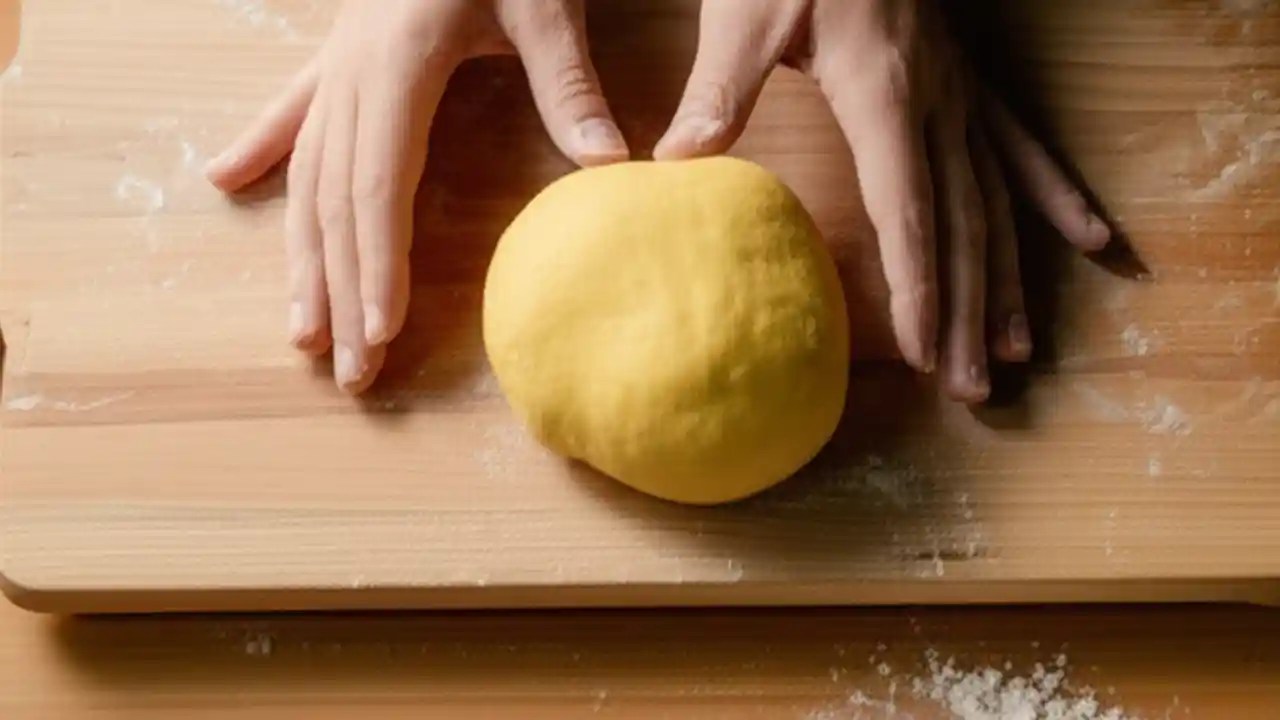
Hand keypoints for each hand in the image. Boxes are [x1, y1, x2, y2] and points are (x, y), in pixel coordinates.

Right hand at [207, 0, 627, 393]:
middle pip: (335, 199)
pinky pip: (293, 111)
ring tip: (297, 327)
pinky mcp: (340, 51)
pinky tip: (224, 180)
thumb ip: (568, 84)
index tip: (380, 331)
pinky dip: (261, 147)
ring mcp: (337, 61)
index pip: (379, 184)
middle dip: (340, 289)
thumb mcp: (543, 3)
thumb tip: (608, 166)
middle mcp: (350, 70)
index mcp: (396, 62)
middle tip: (347, 371)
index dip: (376, 263)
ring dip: (300, 253)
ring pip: (307, 173)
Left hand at [654, 0, 1110, 402]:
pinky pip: (1019, 147)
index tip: (923, 354)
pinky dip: (1050, 195)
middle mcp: (936, 103)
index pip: (908, 211)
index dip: (919, 289)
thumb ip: (719, 92)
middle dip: (962, 312)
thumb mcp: (747, 11)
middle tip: (969, 389)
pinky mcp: (966, 80)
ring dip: (1004, 279)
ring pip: (993, 201)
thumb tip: (676, 166)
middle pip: (958, 225)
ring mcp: (961, 93)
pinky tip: (1086, 236)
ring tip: (1012, 350)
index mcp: (883, 94)